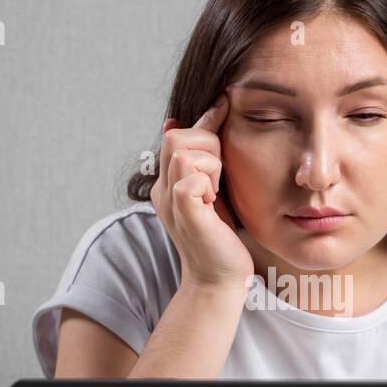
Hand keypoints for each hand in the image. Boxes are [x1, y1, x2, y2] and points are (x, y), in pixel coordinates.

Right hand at [149, 92, 254, 292]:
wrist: (219, 279)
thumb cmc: (220, 238)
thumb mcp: (210, 192)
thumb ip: (202, 162)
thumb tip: (177, 121)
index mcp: (167, 183)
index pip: (177, 135)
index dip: (203, 121)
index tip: (224, 106)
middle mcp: (162, 190)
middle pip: (177, 137)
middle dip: (208, 143)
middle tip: (220, 174)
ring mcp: (170, 202)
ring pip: (186, 154)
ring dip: (212, 165)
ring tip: (217, 191)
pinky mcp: (185, 214)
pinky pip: (191, 178)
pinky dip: (209, 183)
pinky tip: (214, 202)